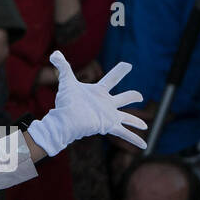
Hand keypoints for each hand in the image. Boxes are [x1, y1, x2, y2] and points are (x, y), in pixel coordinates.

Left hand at [27, 53, 147, 156]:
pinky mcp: (109, 126)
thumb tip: (54, 52)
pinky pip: (125, 133)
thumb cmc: (66, 101)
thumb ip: (62, 66)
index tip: (128, 65)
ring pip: (127, 117)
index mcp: (98, 92)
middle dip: (132, 96)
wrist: (65, 119)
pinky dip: (134, 139)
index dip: (120, 71)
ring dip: (136, 121)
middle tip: (140, 96)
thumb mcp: (66, 81)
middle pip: (123, 98)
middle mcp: (106, 104)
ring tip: (144, 126)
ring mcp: (109, 116)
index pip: (111, 79)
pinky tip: (144, 146)